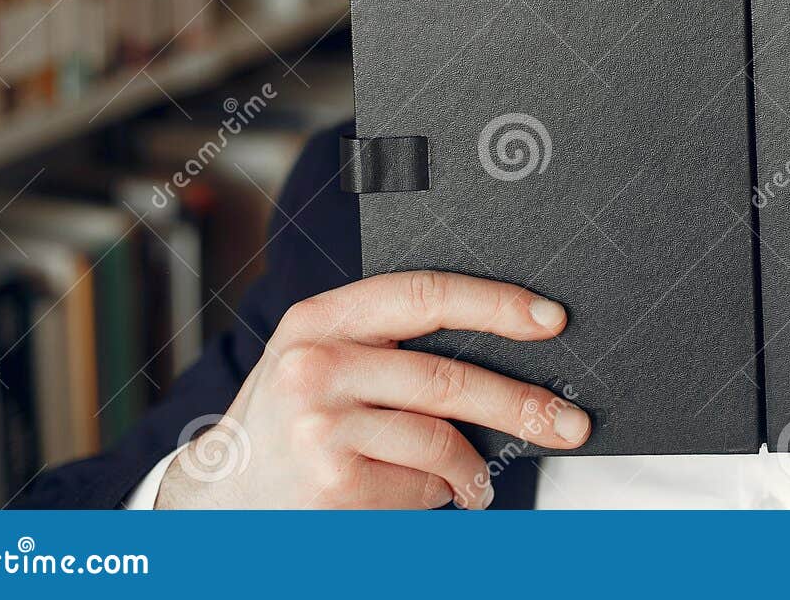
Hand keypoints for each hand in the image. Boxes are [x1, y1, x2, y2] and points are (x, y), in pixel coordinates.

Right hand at [154, 270, 589, 508]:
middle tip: (569, 422)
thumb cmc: (291, 419)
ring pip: (441, 440)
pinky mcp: (333, 483)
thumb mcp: (321, 356)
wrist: (219, 494)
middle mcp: (316, 364)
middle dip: (523, 404)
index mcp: (322, 317)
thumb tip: (502, 344)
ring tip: (477, 482)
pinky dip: (437, 495)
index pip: (425, 294)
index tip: (550, 318)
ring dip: (474, 468)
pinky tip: (425, 495)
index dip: (495, 303)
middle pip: (448, 378)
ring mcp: (322, 426)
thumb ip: (387, 341)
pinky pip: (421, 485)